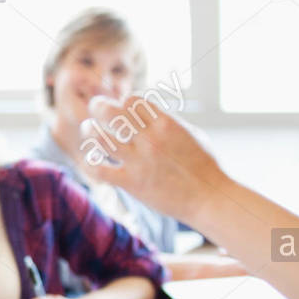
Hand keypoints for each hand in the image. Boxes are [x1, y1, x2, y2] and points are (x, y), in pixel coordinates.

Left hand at [81, 94, 225, 223]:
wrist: (209, 198)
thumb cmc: (203, 166)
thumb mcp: (191, 134)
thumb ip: (168, 122)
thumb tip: (149, 113)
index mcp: (165, 123)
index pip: (132, 100)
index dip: (123, 102)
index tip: (123, 109)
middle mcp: (149, 139)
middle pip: (111, 112)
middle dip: (98, 106)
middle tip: (95, 107)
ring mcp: (138, 161)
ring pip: (100, 138)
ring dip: (90, 130)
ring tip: (89, 128)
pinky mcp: (131, 183)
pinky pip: (99, 169)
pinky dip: (90, 161)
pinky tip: (92, 158)